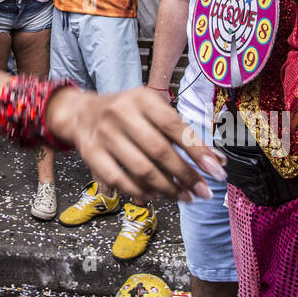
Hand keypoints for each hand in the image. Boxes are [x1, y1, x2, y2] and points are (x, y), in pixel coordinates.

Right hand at [45, 86, 225, 203]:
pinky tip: (155, 196)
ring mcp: (105, 134)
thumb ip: (182, 133)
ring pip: (141, 169)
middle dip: (186, 175)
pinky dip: (140, 192)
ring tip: (184, 197)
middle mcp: (122, 113)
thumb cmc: (127, 114)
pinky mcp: (91, 154)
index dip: (198, 152)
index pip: (175, 127)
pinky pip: (120, 180)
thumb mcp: (152, 111)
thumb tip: (216, 160)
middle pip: (160, 151)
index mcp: (142, 99)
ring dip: (167, 189)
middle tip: (203, 192)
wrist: (80, 112)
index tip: (217, 172)